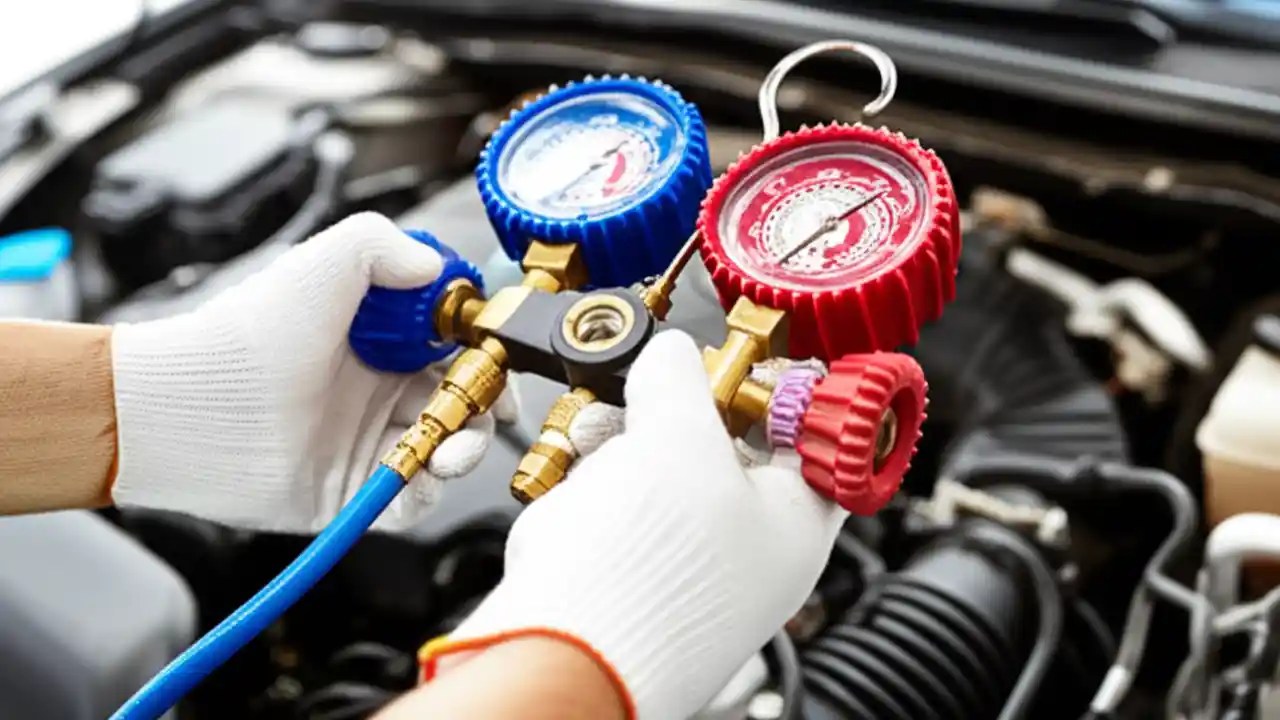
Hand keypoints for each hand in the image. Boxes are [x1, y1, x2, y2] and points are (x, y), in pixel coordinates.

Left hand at [110, 212, 514, 532]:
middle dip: (486, 403)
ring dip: (466, 446)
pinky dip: (429, 488)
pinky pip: (411, 499)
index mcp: (375, 338)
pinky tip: (425, 470)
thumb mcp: (327, 258)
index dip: (482, 349)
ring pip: (445, 448)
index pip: (451, 344)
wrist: (201, 407)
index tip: (499, 353)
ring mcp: (365, 442)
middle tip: (493, 405)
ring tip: (455, 445)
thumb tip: (436, 267)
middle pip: (459, 398)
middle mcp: (375, 389)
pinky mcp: (354, 491)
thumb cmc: (253, 334)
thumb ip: (387, 244)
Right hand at [427, 330, 844, 719]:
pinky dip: (607, 479)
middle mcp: (755, 553)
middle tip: (663, 385)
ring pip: (674, 477)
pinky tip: (584, 463)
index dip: (789, 389)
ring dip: (636, 440)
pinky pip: (631, 510)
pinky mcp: (640, 579)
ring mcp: (697, 570)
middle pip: (736, 451)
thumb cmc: (648, 572)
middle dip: (687, 409)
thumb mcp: (678, 437)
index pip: (822, 441)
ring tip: (605, 426)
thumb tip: (672, 355)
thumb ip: (680, 378)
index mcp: (799, 523)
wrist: (566, 654)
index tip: (754, 359)